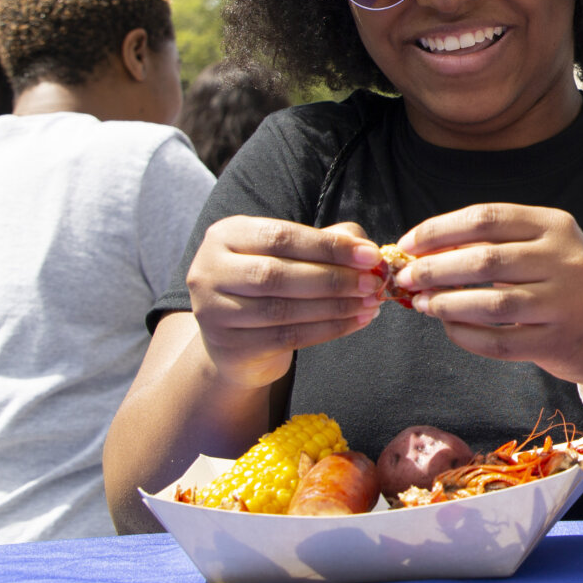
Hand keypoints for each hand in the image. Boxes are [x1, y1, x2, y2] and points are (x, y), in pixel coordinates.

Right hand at [186, 218, 382, 388]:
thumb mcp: (295, 255)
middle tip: (373, 282)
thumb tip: (365, 247)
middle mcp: (209, 270)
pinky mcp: (228, 347)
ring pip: (283, 309)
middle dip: (334, 279)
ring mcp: (212, 311)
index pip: (281, 236)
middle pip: (278, 275)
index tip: (370, 255)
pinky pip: (286, 338)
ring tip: (371, 303)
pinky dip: (329, 330)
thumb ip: (328, 242)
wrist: (239, 340)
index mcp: (226, 235)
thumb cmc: (273, 284)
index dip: (329, 246)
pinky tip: (357, 322)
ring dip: (336, 306)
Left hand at [394, 204, 582, 388]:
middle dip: (433, 269)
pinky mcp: (558, 342)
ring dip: (445, 304)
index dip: (439, 230)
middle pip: (485, 259)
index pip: (487, 218)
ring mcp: (565, 303)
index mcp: (556, 225)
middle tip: (405, 278)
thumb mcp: (543, 249)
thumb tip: (425, 250)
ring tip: (422, 304)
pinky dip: (465, 336)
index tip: (407, 244)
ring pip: (491, 304)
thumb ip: (494, 243)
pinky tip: (450, 328)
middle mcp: (566, 260)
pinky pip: (499, 342)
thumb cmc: (565, 284)